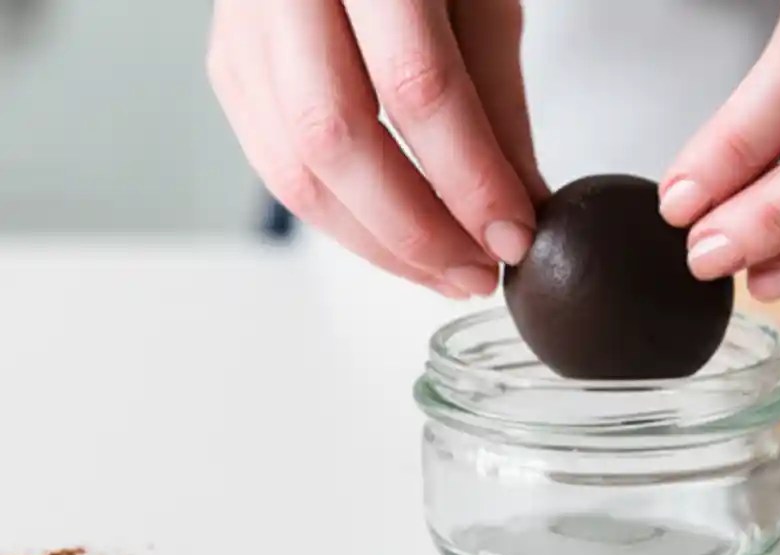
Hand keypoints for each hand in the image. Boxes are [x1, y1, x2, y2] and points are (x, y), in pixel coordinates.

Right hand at [207, 0, 545, 298]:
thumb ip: (497, 103)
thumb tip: (519, 209)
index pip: (415, 85)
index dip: (470, 177)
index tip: (515, 235)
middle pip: (335, 137)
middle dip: (416, 229)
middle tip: (477, 272)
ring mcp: (242, 23)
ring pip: (292, 167)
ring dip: (376, 243)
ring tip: (444, 272)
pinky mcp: (229, 60)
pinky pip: (273, 164)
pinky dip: (339, 218)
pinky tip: (393, 240)